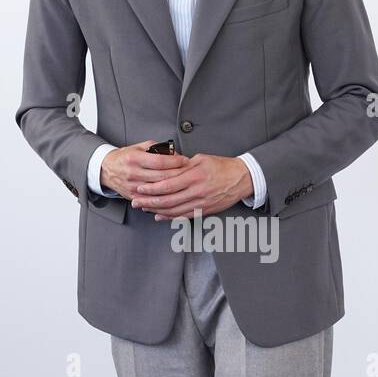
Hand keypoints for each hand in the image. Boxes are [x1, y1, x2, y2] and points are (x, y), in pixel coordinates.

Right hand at [100, 140, 191, 198]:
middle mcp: (133, 173)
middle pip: (162, 177)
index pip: (160, 161)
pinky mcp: (133, 196)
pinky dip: (164, 197)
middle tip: (189, 172)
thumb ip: (157, 148)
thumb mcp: (139, 147)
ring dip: (174, 187)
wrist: (107, 169)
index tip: (185, 160)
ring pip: (159, 190)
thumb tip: (175, 154)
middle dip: (178, 174)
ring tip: (184, 183)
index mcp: (134, 158)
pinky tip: (173, 194)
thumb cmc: (125, 157)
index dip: (175, 161)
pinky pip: (152, 199)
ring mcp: (133, 187)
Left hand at [129, 154, 252, 218]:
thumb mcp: (201, 159)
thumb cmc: (222, 166)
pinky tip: (159, 216)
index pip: (168, 185)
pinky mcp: (204, 210)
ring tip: (144, 208)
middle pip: (168, 200)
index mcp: (195, 176)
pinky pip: (184, 216)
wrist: (241, 179)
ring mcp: (201, 203)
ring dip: (157, 210)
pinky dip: (170, 217)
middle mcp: (197, 192)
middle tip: (136, 201)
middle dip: (149, 202)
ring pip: (174, 210)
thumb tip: (165, 168)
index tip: (140, 188)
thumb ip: (183, 165)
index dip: (152, 189)